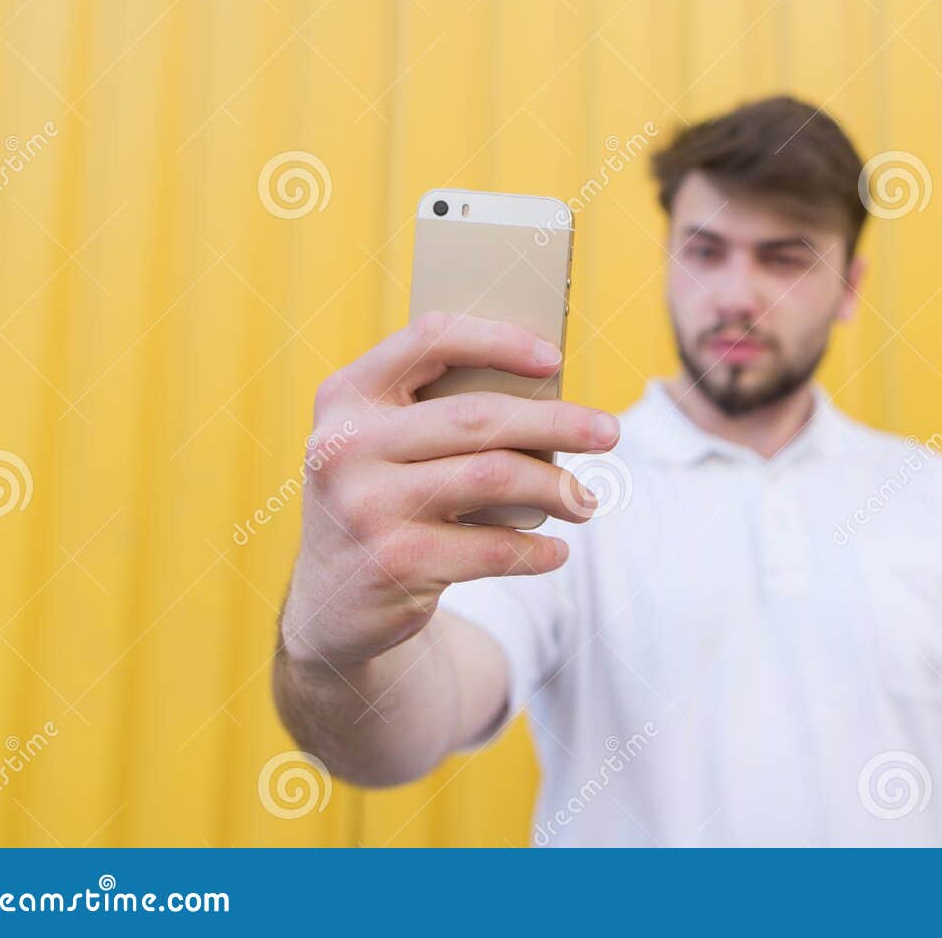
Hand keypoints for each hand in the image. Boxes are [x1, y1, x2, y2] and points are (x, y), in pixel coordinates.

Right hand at [279, 311, 617, 668]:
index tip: (554, 359)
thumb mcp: (385, 447)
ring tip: (586, 500)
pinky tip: (555, 551)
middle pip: (479, 415)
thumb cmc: (383, 500)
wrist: (330, 602)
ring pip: (495, 476)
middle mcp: (346, 445)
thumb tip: (555, 404)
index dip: (498, 340)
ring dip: (557, 488)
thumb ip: (439, 415)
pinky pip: (492, 547)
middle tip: (611, 432)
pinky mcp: (393, 563)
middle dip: (559, 422)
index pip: (430, 339)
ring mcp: (366, 506)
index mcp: (347, 396)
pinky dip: (536, 550)